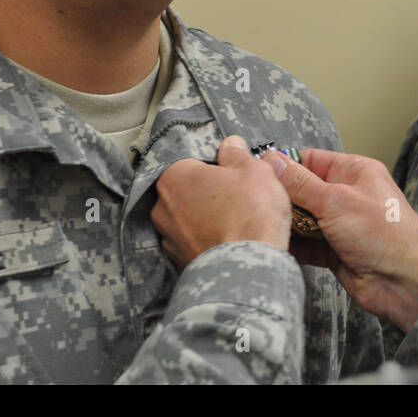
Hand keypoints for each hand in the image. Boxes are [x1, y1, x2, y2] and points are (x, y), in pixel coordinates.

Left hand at [151, 135, 291, 267]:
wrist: (248, 270)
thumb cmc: (250, 214)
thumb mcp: (254, 170)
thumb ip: (238, 154)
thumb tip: (231, 146)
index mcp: (175, 177)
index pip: (189, 161)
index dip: (214, 164)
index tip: (232, 170)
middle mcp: (163, 207)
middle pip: (187, 190)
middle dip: (208, 191)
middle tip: (236, 195)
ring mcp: (169, 238)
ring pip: (189, 218)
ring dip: (207, 217)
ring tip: (235, 221)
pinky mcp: (180, 262)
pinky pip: (194, 242)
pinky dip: (208, 240)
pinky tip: (229, 240)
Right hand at [264, 148, 417, 331]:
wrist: (405, 282)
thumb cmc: (384, 233)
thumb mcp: (335, 200)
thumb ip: (300, 183)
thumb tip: (272, 161)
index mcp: (354, 171)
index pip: (311, 160)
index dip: (285, 166)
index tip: (258, 174)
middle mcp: (347, 195)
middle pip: (303, 190)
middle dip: (283, 198)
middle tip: (257, 204)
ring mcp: (340, 224)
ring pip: (302, 219)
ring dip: (287, 224)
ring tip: (262, 225)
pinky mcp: (335, 250)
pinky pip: (307, 244)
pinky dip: (294, 246)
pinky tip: (275, 245)